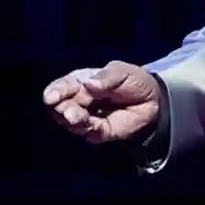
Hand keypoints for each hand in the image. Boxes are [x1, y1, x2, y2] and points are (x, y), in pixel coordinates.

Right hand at [42, 60, 161, 144]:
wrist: (154, 100)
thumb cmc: (134, 81)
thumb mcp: (123, 72)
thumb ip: (107, 77)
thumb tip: (89, 83)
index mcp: (81, 81)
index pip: (61, 86)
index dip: (54, 91)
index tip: (51, 97)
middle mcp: (79, 100)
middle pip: (60, 105)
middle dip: (61, 107)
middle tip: (66, 110)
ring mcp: (87, 117)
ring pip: (71, 121)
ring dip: (72, 119)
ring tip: (75, 117)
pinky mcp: (98, 131)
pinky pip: (89, 131)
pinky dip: (88, 129)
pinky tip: (91, 125)